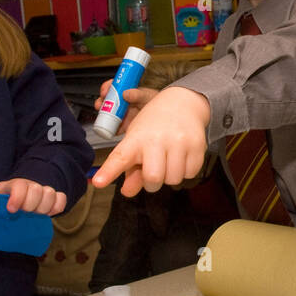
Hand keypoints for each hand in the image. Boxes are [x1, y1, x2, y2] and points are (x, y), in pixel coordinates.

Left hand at [0, 177, 66, 215]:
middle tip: (25, 213)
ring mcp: (41, 191)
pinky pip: (61, 198)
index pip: (19, 185)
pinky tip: (47, 214)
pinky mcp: (52, 199)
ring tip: (35, 215)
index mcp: (12, 186)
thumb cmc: (0, 208)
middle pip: (36, 189)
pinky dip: (56, 207)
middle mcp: (29, 185)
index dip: (17, 198)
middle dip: (31, 204)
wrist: (11, 207)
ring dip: (43, 207)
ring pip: (50, 192)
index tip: (12, 210)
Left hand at [91, 86, 210, 195]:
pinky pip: (190, 174)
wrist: (183, 103)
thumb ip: (131, 170)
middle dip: (153, 182)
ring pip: (173, 179)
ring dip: (170, 176)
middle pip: (153, 178)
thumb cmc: (154, 125)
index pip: (120, 157)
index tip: (98, 182)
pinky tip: (181, 157)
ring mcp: (179, 142)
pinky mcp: (197, 146)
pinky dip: (185, 171)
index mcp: (136, 138)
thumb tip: (128, 192)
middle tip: (153, 170)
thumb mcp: (137, 142)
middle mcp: (157, 139)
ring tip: (168, 160)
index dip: (109, 171)